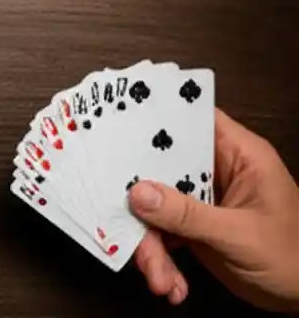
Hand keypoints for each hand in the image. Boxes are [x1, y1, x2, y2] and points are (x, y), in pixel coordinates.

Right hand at [128, 109, 298, 310]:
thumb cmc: (293, 257)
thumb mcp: (239, 234)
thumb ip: (189, 214)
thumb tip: (138, 193)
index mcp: (238, 155)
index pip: (193, 118)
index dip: (156, 116)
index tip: (117, 126)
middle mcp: (216, 171)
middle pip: (163, 168)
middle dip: (143, 203)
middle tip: (130, 230)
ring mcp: (203, 199)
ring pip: (156, 206)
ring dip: (151, 245)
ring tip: (159, 277)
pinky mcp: (194, 226)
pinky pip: (162, 232)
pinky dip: (160, 259)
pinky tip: (170, 283)